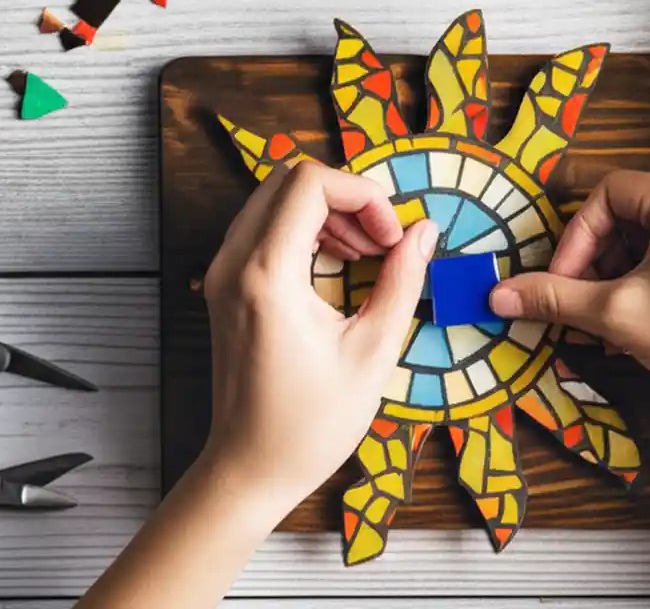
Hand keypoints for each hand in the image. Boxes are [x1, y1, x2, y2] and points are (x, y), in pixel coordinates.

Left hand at [201, 162, 437, 513]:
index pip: (311, 183)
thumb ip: (402, 282)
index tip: (393, 238)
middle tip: (384, 242)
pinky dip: (306, 230)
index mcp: (267, 276)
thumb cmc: (310, 424)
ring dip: (328, 212)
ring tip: (368, 255)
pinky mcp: (225, 287)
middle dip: (347, 198)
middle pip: (289, 179)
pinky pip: (264, 229)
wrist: (250, 469)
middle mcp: (234, 264)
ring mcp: (223, 274)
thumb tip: (425, 232)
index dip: (365, 195)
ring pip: (275, 199)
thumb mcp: (372, 352)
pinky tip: (340, 266)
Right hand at [489, 170, 649, 418]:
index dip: (576, 236)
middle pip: (630, 214)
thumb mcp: (617, 316)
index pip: (608, 194)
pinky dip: (648, 281)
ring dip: (618, 275)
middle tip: (581, 304)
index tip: (564, 282)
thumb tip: (496, 294)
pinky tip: (637, 325)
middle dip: (595, 259)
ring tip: (607, 323)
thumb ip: (555, 298)